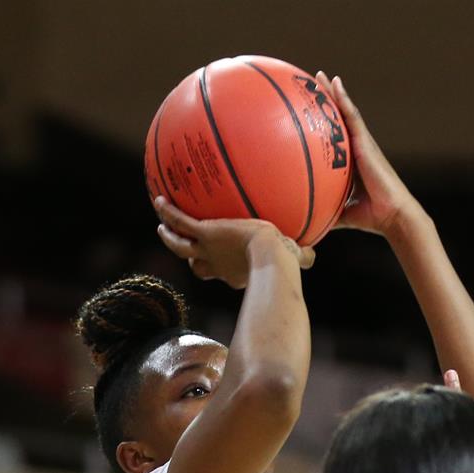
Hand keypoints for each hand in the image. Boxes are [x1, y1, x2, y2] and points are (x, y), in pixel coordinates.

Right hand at [154, 195, 313, 288]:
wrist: (269, 256)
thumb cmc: (283, 261)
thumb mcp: (293, 257)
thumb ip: (303, 256)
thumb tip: (313, 257)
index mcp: (235, 272)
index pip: (223, 272)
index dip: (220, 268)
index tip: (222, 261)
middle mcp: (217, 265)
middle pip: (197, 266)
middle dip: (190, 258)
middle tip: (183, 247)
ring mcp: (208, 250)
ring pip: (180, 247)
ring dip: (169, 237)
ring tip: (162, 226)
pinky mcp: (204, 233)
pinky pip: (180, 222)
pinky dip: (169, 213)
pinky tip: (160, 199)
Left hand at [318, 72, 414, 237]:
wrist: (392, 216)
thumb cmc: (371, 217)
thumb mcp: (340, 212)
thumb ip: (324, 211)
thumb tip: (303, 222)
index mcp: (351, 161)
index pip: (336, 135)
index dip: (325, 119)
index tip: (311, 106)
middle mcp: (357, 147)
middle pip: (340, 117)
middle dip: (327, 99)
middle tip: (313, 82)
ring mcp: (363, 143)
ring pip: (346, 112)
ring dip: (334, 93)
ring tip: (321, 76)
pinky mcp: (366, 143)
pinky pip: (353, 117)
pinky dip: (344, 100)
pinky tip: (335, 84)